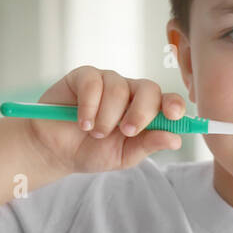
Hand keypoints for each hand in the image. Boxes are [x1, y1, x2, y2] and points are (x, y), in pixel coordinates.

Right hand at [27, 66, 186, 174]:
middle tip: (126, 132)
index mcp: (145, 111)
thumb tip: (176, 139)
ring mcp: (107, 82)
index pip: (167, 101)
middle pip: (149, 89)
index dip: (174, 105)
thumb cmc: (91, 151)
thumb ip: (148, 145)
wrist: (55, 151)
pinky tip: (82, 122)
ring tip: (95, 132)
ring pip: (119, 88)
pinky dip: (89, 106)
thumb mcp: (124, 156)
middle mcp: (129, 92)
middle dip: (141, 113)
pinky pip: (93, 83)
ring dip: (108, 116)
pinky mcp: (84, 76)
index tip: (174, 116)